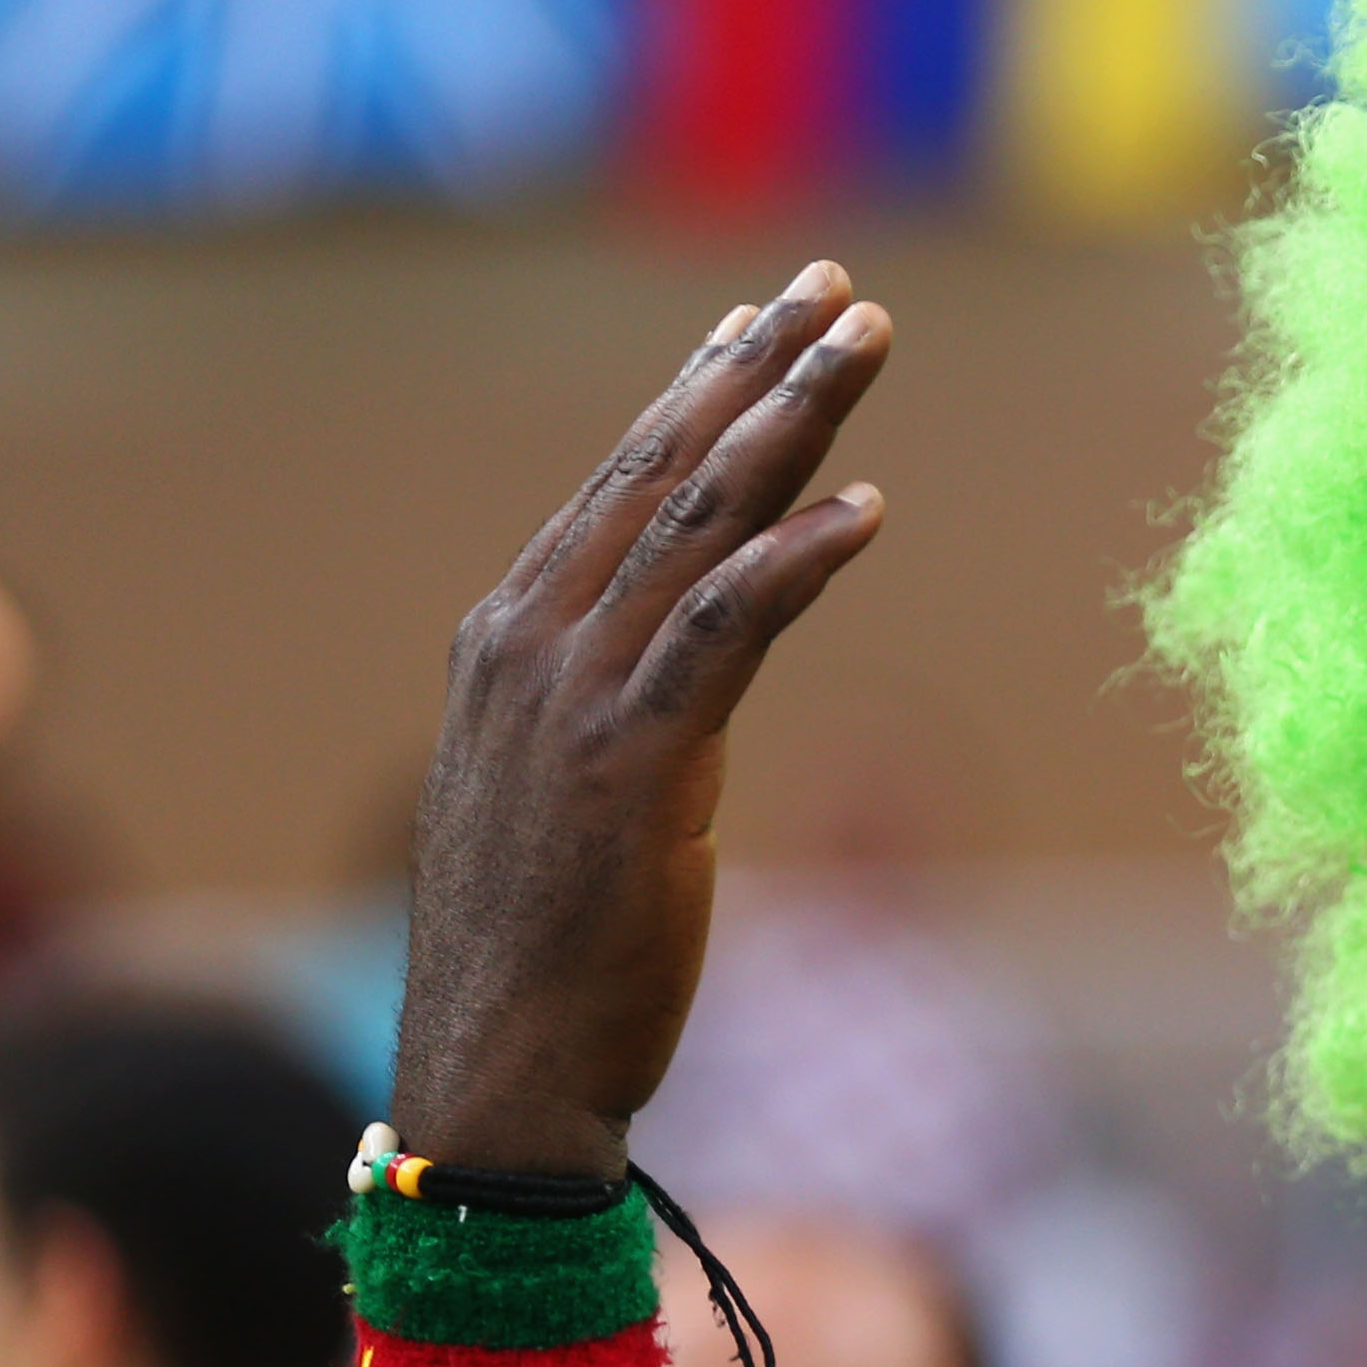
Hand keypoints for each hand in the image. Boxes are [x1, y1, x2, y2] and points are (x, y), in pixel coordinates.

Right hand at [391, 265, 894, 1174]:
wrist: (497, 1076)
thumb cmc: (546, 954)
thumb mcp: (576, 798)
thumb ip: (621, 713)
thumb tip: (686, 674)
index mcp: (510, 642)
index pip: (622, 484)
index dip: (703, 393)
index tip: (771, 320)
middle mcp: (530, 644)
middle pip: (667, 475)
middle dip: (757, 372)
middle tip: (839, 290)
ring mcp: (573, 699)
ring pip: (698, 525)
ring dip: (793, 426)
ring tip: (866, 344)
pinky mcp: (631, 764)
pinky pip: (723, 632)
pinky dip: (797, 563)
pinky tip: (868, 513)